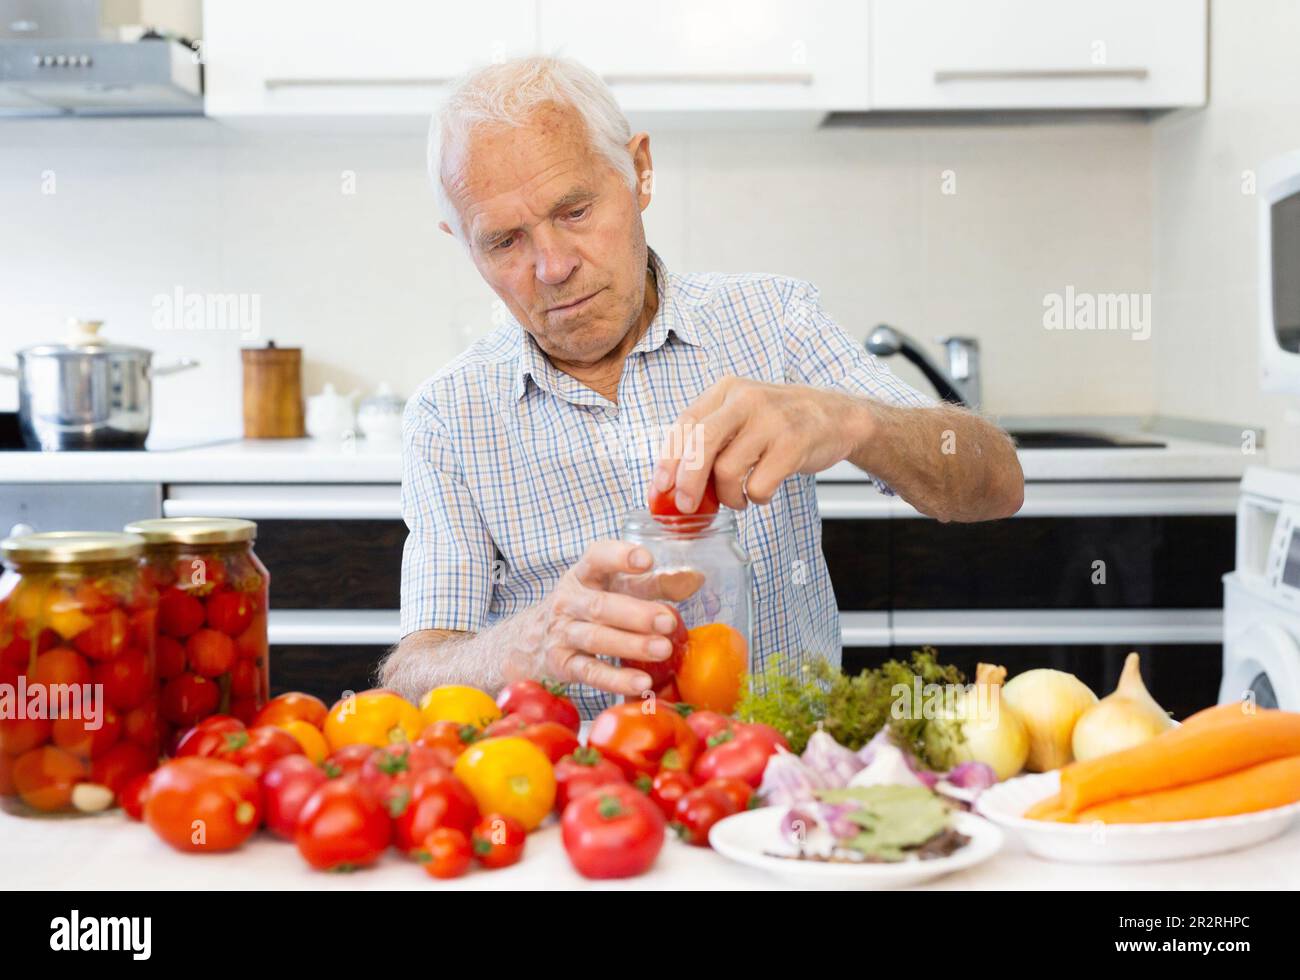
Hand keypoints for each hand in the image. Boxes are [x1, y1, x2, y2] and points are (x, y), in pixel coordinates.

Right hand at [537, 540, 697, 696]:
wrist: (533, 639)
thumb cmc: (589, 606)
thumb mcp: (615, 588)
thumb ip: (655, 583)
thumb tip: (695, 578)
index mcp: (584, 574)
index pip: (597, 557)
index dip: (619, 557)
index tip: (647, 560)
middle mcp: (569, 601)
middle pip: (600, 605)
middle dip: (636, 613)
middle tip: (667, 621)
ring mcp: (563, 633)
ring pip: (595, 638)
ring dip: (630, 645)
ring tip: (663, 650)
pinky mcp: (563, 665)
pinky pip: (590, 672)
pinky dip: (615, 678)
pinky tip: (641, 683)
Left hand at [652, 376, 869, 510]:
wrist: (836, 417)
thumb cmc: (780, 423)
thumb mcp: (741, 416)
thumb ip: (709, 440)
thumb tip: (671, 484)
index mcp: (726, 390)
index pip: (685, 425)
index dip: (668, 461)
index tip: (660, 488)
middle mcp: (746, 399)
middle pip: (701, 445)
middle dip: (687, 482)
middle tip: (686, 507)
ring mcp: (771, 420)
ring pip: (727, 470)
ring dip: (727, 496)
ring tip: (737, 499)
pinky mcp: (794, 443)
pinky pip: (758, 485)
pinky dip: (755, 498)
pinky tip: (761, 492)